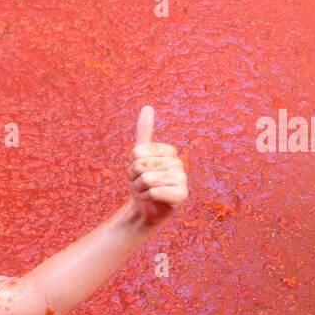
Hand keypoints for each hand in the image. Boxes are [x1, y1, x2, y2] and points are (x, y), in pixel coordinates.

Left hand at [127, 105, 186, 225]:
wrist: (144, 208)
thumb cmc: (142, 182)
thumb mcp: (139, 156)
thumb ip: (144, 133)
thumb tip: (148, 107)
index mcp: (169, 151)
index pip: (138, 152)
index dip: (131, 164)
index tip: (137, 172)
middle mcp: (179, 163)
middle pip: (142, 166)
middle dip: (134, 178)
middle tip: (140, 185)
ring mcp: (183, 179)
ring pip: (147, 179)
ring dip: (138, 189)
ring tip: (144, 192)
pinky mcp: (182, 195)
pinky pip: (154, 191)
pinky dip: (146, 197)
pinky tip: (151, 200)